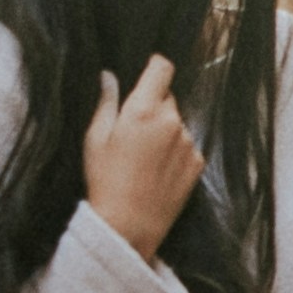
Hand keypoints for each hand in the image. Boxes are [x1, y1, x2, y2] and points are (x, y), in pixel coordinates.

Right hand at [80, 58, 201, 254]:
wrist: (128, 225)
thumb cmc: (105, 180)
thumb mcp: (95, 138)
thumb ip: (106, 102)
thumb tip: (109, 76)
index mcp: (144, 110)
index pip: (162, 67)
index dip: (154, 67)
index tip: (146, 76)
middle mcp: (172, 121)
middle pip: (168, 97)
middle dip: (153, 105)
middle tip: (134, 129)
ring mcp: (188, 142)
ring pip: (177, 122)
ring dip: (165, 130)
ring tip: (144, 157)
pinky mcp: (197, 162)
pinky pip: (186, 145)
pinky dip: (175, 151)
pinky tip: (157, 170)